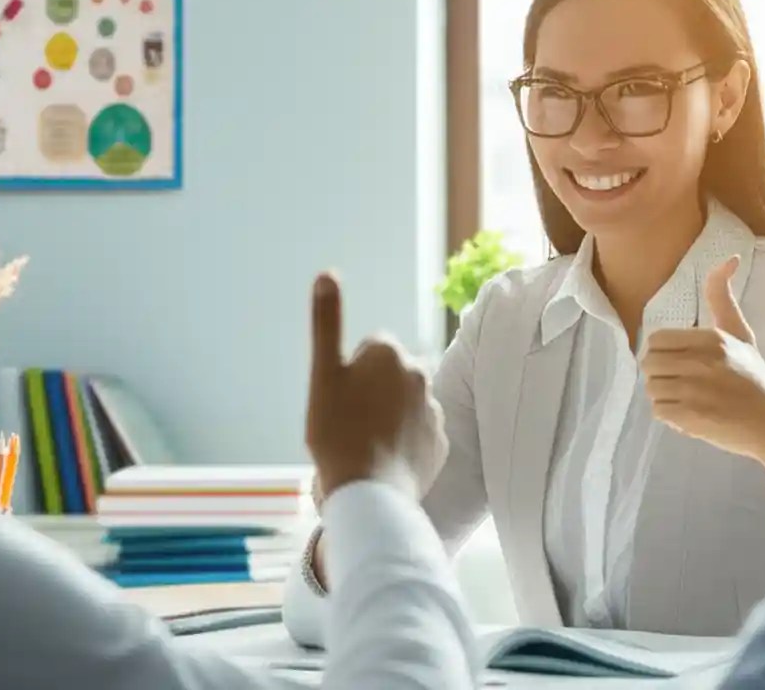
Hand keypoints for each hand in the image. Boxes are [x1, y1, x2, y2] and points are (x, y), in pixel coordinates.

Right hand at [305, 273, 447, 500]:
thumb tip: (327, 273)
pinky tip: (384, 460)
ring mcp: (433, 410)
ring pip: (404, 405)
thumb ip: (326, 321)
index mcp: (389, 353)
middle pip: (389, 376)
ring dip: (389, 417)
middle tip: (350, 423)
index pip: (369, 349)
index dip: (349, 374)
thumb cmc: (337, 431)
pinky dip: (404, 442)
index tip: (339, 399)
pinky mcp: (441, 442)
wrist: (369, 492)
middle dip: (373, 392)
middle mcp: (420, 374)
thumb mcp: (323, 373)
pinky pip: (418, 434)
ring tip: (366, 445)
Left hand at [640, 257, 764, 481]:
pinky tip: (689, 415)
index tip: (679, 363)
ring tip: (686, 400)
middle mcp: (701, 362)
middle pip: (649, 364)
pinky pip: (659, 411)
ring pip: (652, 388)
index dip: (662, 353)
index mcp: (711, 339)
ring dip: (664, 396)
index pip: (657, 340)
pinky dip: (669, 416)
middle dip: (660, 375)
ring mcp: (696, 390)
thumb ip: (722, 298)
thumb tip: (729, 258)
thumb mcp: (740, 333)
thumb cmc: (754, 376)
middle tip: (680, 383)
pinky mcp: (693, 416)